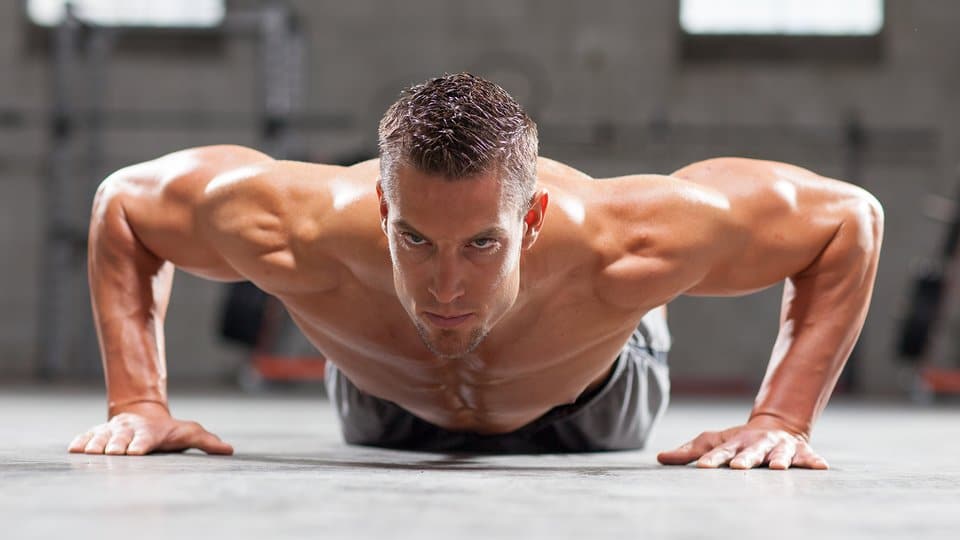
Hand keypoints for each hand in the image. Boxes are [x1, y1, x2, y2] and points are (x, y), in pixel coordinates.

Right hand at [68, 401, 233, 455]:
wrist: (143, 413)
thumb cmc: (168, 430)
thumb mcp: (188, 433)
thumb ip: (206, 442)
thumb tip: (229, 450)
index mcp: (150, 432)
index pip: (146, 438)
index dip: (141, 444)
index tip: (136, 452)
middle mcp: (130, 430)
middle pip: (122, 437)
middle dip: (117, 444)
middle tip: (113, 453)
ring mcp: (113, 430)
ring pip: (103, 436)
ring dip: (96, 444)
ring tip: (90, 452)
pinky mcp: (99, 432)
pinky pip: (88, 435)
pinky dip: (81, 441)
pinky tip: (74, 448)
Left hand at [656, 416, 827, 469]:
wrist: (775, 425)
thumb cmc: (738, 441)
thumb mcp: (714, 442)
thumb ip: (688, 452)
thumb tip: (659, 457)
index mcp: (734, 444)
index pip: (720, 452)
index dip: (711, 459)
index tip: (702, 467)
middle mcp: (756, 445)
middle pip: (749, 453)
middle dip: (745, 460)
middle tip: (738, 468)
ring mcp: (778, 447)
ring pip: (779, 453)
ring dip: (778, 460)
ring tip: (777, 467)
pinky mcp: (799, 451)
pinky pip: (809, 457)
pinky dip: (814, 461)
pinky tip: (821, 467)